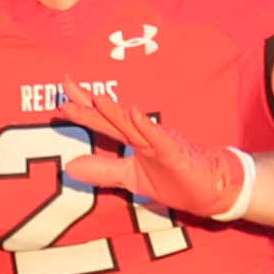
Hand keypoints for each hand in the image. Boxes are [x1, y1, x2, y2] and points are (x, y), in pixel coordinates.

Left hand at [58, 81, 248, 219]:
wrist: (213, 189)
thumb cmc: (174, 180)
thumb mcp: (131, 179)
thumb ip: (104, 171)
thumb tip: (70, 167)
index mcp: (133, 141)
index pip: (103, 124)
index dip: (82, 111)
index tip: (60, 99)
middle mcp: (144, 136)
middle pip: (112, 117)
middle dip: (89, 102)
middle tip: (66, 84)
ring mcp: (160, 143)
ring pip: (133, 125)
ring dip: (114, 112)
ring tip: (95, 99)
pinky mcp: (176, 154)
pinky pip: (161, 139)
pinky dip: (147, 127)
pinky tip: (135, 114)